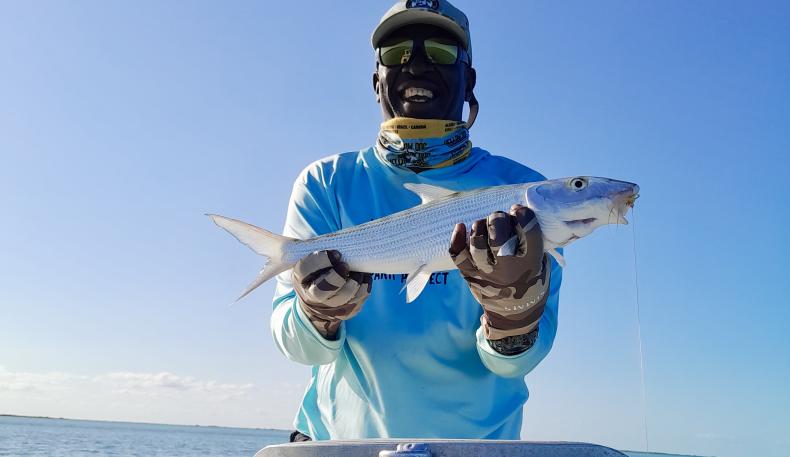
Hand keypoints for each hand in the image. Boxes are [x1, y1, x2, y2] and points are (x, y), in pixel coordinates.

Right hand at [292, 250, 371, 339]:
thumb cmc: (317, 273)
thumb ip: (318, 251)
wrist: (319, 303)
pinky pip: (359, 298)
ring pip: (346, 295)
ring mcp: (329, 307)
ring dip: (356, 279)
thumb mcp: (310, 262)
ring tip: (358, 270)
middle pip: (324, 288)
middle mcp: (311, 295)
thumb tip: (340, 239)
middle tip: (346, 265)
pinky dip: (364, 285)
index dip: (323, 259)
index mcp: (300, 278)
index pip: (306, 268)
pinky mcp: (345, 311)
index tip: (337, 253)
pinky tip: (363, 277)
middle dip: (338, 275)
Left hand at [449, 205, 550, 341]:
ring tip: (484, 224)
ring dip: (480, 226)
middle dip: (498, 219)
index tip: (518, 210)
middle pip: (498, 235)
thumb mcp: (541, 263)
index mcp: (530, 264)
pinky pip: (458, 255)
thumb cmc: (530, 281)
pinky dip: (457, 239)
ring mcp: (486, 273)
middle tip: (500, 217)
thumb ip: (533, 242)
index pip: (528, 231)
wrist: (514, 314)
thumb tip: (517, 214)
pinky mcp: (470, 276)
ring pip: (477, 242)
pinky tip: (461, 226)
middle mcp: (508, 269)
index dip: (523, 215)